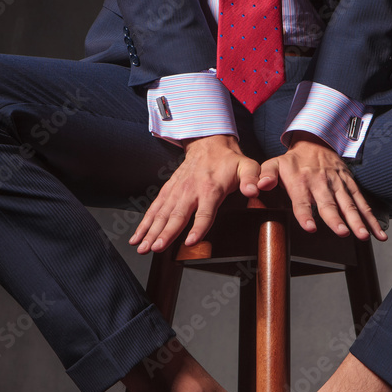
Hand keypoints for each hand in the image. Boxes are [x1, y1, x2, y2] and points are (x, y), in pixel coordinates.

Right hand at [129, 134, 261, 253]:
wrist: (208, 143)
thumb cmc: (229, 161)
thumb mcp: (247, 166)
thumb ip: (252, 178)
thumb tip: (255, 190)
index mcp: (210, 189)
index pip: (205, 212)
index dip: (198, 227)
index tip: (191, 241)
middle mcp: (190, 191)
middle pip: (177, 216)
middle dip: (165, 233)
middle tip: (156, 248)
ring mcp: (176, 192)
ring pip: (161, 214)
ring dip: (151, 232)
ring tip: (143, 248)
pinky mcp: (168, 192)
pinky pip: (154, 209)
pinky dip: (144, 224)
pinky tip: (137, 238)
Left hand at [258, 131, 386, 240]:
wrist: (315, 141)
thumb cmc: (292, 161)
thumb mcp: (274, 164)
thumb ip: (265, 176)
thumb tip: (259, 186)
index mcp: (301, 181)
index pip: (302, 201)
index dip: (305, 214)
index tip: (310, 227)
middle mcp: (321, 183)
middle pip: (329, 204)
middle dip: (337, 219)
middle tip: (343, 233)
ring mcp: (338, 184)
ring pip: (349, 204)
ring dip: (358, 220)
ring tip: (363, 236)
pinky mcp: (350, 185)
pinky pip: (362, 203)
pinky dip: (371, 219)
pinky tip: (378, 234)